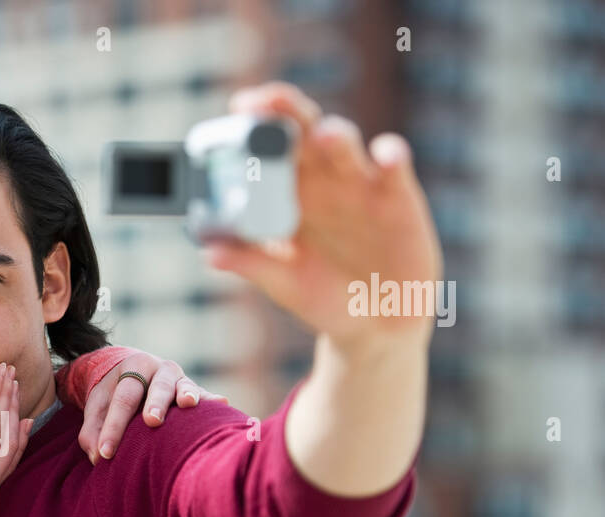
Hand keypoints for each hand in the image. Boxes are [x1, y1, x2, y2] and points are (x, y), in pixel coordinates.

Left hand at [77, 352, 227, 463]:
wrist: (133, 373)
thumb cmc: (113, 397)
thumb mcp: (97, 408)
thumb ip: (92, 431)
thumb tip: (97, 457)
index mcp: (132, 368)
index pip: (122, 399)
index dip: (113, 427)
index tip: (105, 454)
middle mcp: (159, 370)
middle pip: (157, 387)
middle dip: (155, 403)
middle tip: (152, 421)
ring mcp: (180, 380)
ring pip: (184, 385)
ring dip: (187, 394)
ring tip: (188, 404)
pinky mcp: (195, 391)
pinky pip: (204, 394)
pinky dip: (211, 399)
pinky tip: (222, 404)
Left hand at [202, 82, 442, 350]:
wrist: (374, 325)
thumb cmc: (324, 297)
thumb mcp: (284, 282)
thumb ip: (251, 263)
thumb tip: (209, 252)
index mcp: (290, 194)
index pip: (270, 148)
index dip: (256, 124)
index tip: (238, 108)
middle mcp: (323, 181)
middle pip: (303, 132)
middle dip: (287, 111)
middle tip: (266, 101)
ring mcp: (361, 186)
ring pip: (346, 147)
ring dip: (336, 136)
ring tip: (324, 134)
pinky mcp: (399, 200)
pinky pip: (395, 171)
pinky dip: (392, 157)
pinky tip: (385, 155)